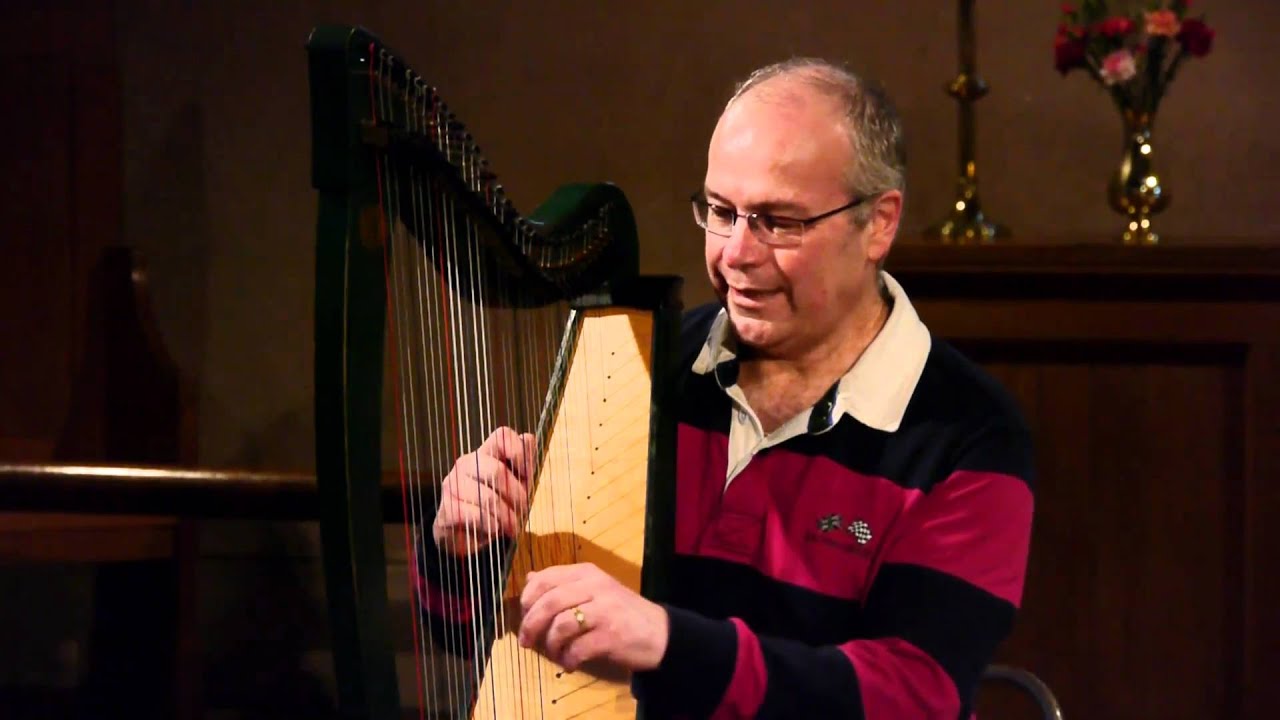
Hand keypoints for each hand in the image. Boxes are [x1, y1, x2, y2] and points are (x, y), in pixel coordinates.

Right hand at [432, 426, 535, 555]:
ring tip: (512, 525)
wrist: (464, 534)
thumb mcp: (515, 483)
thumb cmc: (494, 504)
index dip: (519, 452)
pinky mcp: (447, 509)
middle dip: (516, 495)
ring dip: (506, 516)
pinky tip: (494, 529)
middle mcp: (466, 463)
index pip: (501, 436)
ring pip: (487, 498)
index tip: (526, 475)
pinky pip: (476, 516)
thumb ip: (523, 462)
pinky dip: (491, 525)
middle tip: (522, 510)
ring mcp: (453, 485)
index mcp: (485, 453)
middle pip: (497, 470)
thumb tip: (528, 438)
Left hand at [518, 562, 668, 673]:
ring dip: (550, 646)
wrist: (659, 632)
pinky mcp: (611, 635)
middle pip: (549, 602)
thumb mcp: (593, 589)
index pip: (545, 578)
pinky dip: (567, 660)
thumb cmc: (622, 611)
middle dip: (531, 625)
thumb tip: (530, 578)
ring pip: (560, 625)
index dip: (527, 598)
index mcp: (587, 573)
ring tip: (555, 654)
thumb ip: (562, 583)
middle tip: (526, 642)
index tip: (523, 615)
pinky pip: (577, 648)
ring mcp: (604, 610)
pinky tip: (569, 664)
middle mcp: (595, 587)